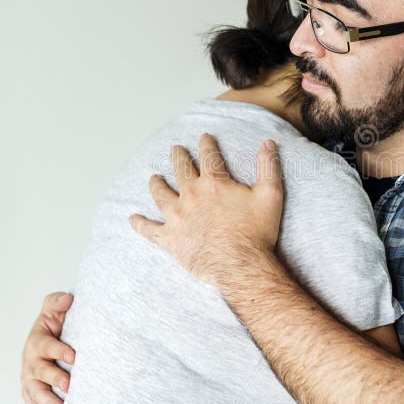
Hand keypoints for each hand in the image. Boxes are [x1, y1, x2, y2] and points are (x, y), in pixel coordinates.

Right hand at [21, 292, 75, 403]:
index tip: (74, 356)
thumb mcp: (53, 310)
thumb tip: (67, 298)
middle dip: (54, 378)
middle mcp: (31, 362)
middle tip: (68, 385)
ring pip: (36, 392)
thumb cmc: (53, 325)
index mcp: (37, 342)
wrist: (46, 337)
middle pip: (40, 372)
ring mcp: (30, 379)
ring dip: (47, 402)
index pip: (47, 346)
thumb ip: (57, 302)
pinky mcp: (31, 392)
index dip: (60, 350)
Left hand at [129, 133, 282, 286]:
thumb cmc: (256, 233)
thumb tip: (268, 143)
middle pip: (181, 170)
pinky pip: (150, 229)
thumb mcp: (270, 195)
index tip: (204, 137)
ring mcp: (178, 217)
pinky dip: (140, 224)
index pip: (209, 156)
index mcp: (214, 184)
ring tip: (153, 178)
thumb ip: (268, 166)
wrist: (240, 265)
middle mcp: (191, 196)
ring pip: (161, 195)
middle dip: (178, 157)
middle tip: (175, 149)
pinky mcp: (171, 239)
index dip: (206, 145)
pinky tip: (132, 218)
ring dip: (156, 184)